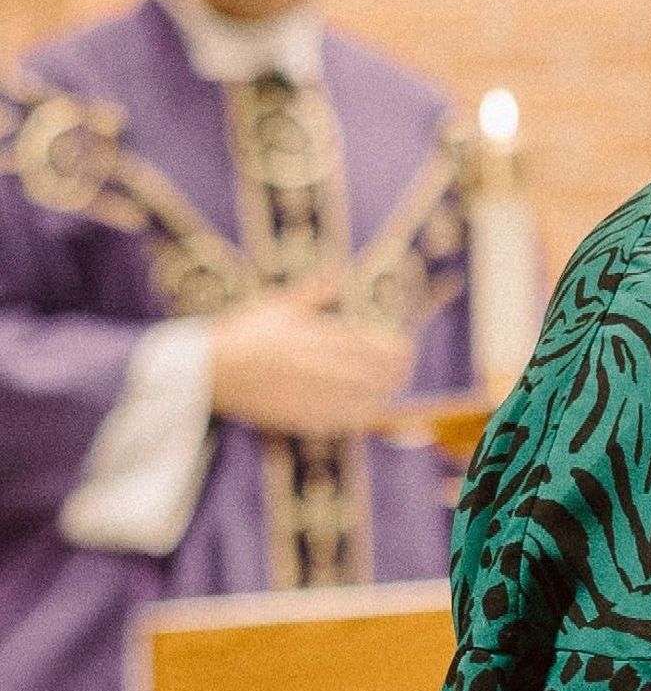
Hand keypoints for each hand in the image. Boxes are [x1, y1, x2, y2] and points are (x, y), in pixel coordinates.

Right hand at [209, 271, 416, 437]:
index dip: (392, 348)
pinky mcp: (296, 417)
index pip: (367, 344)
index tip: (406, 346)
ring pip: (360, 398)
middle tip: (405, 367)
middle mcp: (315, 366)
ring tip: (393, 389)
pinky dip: (358, 416)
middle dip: (394, 371)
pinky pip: (337, 421)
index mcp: (313, 337)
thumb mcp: (278, 304)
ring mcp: (308, 395)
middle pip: (370, 372)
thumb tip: (339, 269)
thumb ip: (314, 292)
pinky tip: (368, 413)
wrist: (205, 372)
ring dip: (382, 393)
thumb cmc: (242, 333)